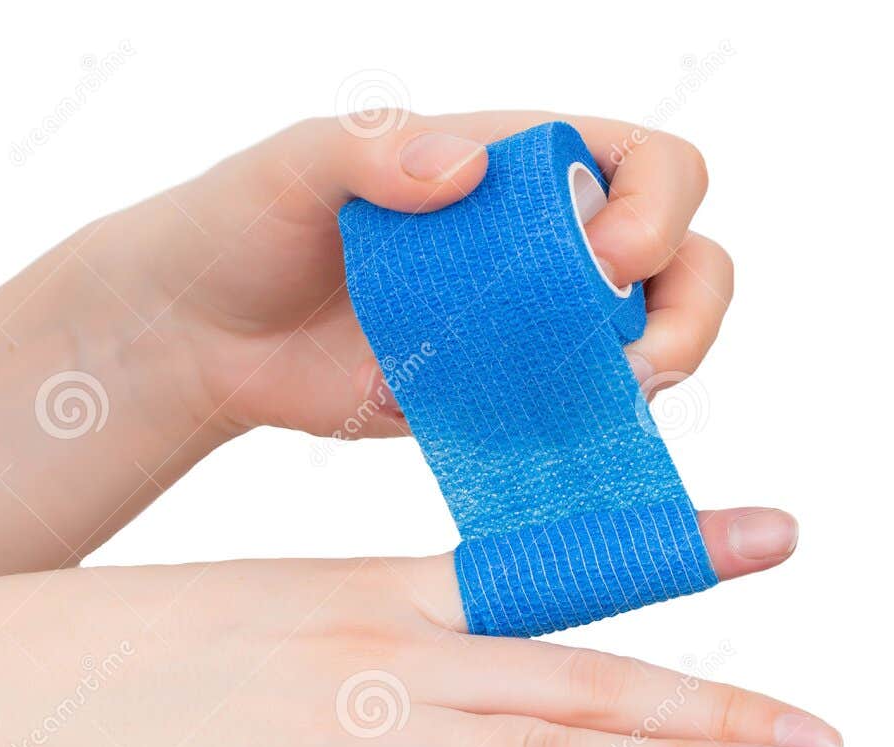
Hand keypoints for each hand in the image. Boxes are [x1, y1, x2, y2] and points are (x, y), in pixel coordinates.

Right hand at [23, 517, 834, 746]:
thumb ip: (394, 628)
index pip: (561, 572)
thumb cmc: (153, 644)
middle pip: (586, 684)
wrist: (26, 680)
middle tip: (822, 740)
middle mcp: (397, 657)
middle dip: (713, 711)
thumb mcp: (294, 600)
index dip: (677, 555)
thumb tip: (478, 667)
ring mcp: (357, 743)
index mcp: (392, 592)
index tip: (778, 533)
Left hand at [90, 111, 732, 436]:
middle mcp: (550, 245)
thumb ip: (371, 149)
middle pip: (688, 266)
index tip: (605, 260)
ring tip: (596, 404)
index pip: (655, 166)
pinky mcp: (505, 400)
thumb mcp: (295, 164)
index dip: (662, 210)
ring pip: (652, 351)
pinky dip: (586, 439)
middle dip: (688, 316)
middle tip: (633, 362)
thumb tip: (464, 170)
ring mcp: (535, 329)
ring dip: (648, 385)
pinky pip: (579, 421)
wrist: (205, 335)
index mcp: (523, 166)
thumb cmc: (246, 222)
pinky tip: (546, 449)